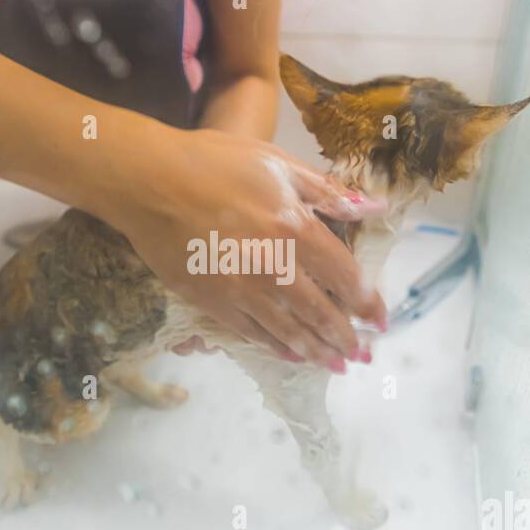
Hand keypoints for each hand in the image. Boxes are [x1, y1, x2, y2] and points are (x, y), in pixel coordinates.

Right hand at [111, 128, 387, 370]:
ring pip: (289, 329)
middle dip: (346, 337)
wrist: (148, 182)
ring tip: (337, 366)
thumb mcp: (277, 163)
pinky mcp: (212, 302)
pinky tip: (292, 354)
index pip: (344, 274)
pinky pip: (253, 332)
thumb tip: (375, 209)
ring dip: (318, 352)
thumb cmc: (213, 162)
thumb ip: (327, 191)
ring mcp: (241, 289)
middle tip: (364, 355)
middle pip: (320, 311)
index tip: (380, 317)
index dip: (366, 300)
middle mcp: (274, 265)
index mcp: (295, 227)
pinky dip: (277, 346)